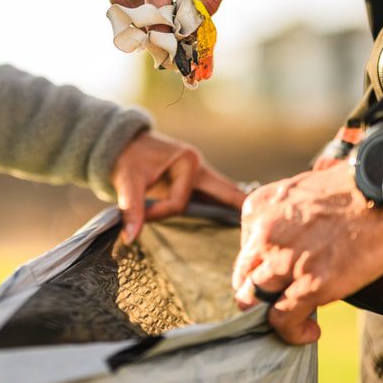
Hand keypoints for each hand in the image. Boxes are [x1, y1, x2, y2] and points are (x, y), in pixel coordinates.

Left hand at [110, 130, 245, 241]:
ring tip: (253, 225)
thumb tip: (130, 237)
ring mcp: (200, 173)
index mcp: (188, 161)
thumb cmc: (126, 159)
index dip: (161, 212)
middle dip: (239, 206)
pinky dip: (222, 206)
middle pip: (224, 191)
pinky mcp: (195, 180)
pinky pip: (213, 196)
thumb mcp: (127, 181)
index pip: (181, 201)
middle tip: (262, 221)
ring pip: (222, 194)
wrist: (121, 144)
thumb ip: (131, 208)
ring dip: (233, 208)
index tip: (143, 216)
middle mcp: (200, 165)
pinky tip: (234, 219)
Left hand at [232, 164, 382, 343]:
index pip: (246, 250)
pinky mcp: (310, 284)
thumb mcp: (304, 189)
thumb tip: (296, 240)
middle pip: (243, 277)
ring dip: (270, 315)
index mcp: (259, 207)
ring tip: (293, 320)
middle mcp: (263, 234)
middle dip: (257, 293)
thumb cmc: (356, 185)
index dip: (261, 267)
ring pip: (254, 299)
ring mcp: (284, 261)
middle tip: (278, 302)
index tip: (278, 276)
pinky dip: (291, 332)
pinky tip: (309, 332)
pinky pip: (282, 319)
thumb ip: (289, 215)